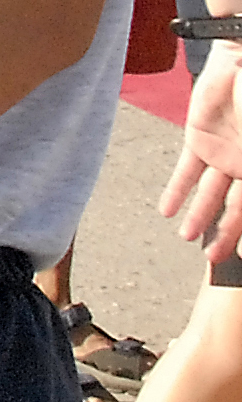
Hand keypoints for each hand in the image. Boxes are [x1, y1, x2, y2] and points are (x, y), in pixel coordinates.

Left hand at [160, 45, 241, 260]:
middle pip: (238, 209)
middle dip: (227, 236)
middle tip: (215, 260)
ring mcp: (225, 155)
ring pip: (211, 195)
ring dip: (199, 218)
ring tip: (188, 239)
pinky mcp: (200, 141)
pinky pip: (187, 171)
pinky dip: (177, 191)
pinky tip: (166, 211)